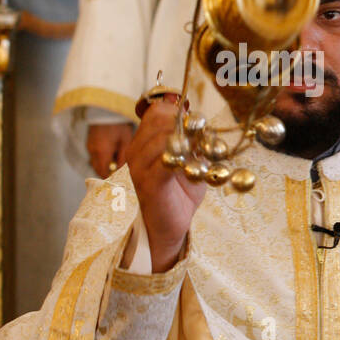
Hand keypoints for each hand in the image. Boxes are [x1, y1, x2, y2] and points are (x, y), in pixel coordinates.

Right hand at [87, 122, 133, 178]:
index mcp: (102, 153)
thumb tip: (122, 173)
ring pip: (96, 163)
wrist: (107, 109)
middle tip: (119, 174)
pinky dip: (101, 158)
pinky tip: (111, 153)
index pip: (104, 174)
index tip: (120, 182)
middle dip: (108, 173)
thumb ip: (123, 159)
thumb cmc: (119, 125)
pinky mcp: (89, 142)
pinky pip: (94, 156)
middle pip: (98, 170)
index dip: (111, 179)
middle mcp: (93, 152)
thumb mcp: (125, 141)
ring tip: (117, 162)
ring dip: (104, 166)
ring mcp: (89, 146)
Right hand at [125, 96, 205, 271]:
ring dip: (188, 143)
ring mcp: (139, 166)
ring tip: (200, 157)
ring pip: (164, 137)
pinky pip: (165, 161)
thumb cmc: (178, 194)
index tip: (196, 127)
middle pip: (162, 120)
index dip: (179, 113)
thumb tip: (203, 119)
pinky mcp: (149, 183)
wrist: (166, 229)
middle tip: (201, 142)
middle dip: (186, 127)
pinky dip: (184, 160)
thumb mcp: (187, 161)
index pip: (158, 111)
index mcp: (143, 141)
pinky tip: (194, 168)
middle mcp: (136, 150)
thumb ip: (192, 141)